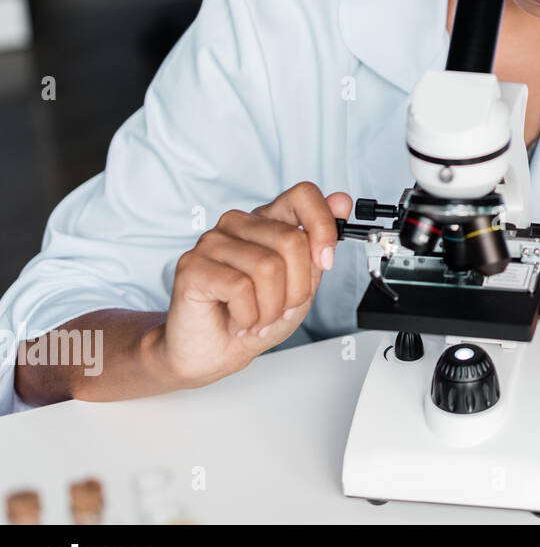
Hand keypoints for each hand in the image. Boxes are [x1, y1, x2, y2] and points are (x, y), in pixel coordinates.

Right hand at [157, 182, 351, 386]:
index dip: (322, 226)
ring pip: (268, 267)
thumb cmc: (256, 317)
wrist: (214, 351)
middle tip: (281, 308)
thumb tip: (341, 201)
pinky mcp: (192, 265)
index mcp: (268, 221)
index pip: (302, 196)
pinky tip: (237, 320)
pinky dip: (248, 315)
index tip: (326, 260)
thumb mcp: (303, 285)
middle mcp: (239, 224)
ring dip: (271, 307)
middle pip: (292, 240)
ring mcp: (212, 241)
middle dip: (297, 288)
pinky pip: (239, 287)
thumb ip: (319, 245)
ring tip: (257, 317)